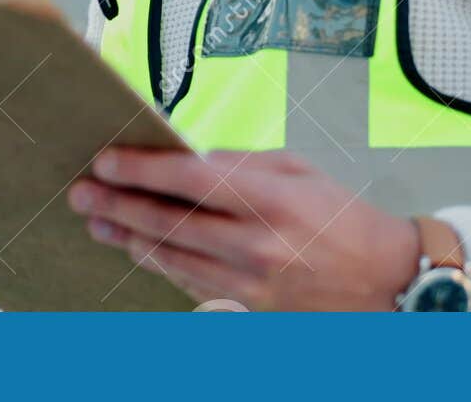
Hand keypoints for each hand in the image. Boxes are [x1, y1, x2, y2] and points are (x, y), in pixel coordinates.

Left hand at [67, 148, 421, 310]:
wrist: (389, 284)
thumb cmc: (344, 218)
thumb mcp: (299, 171)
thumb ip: (240, 164)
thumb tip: (188, 159)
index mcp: (269, 200)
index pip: (188, 181)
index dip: (140, 170)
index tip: (105, 162)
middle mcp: (255, 245)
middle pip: (167, 224)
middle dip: (117, 206)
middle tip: (81, 195)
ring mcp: (249, 285)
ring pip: (170, 260)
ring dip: (127, 239)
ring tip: (98, 222)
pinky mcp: (248, 312)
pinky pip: (191, 286)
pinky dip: (160, 266)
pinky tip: (138, 250)